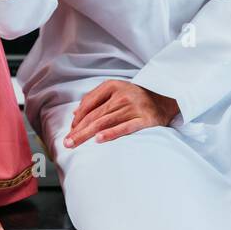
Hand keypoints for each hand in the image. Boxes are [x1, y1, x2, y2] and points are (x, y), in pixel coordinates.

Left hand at [64, 81, 179, 148]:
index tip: (70, 131)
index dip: (77, 118)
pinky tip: (99, 139)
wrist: (163, 102)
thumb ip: (95, 99)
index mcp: (113, 86)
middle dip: (78, 130)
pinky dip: (111, 134)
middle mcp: (122, 95)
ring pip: (105, 122)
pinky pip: (125, 128)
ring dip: (87, 134)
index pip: (89, 103)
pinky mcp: (144, 120)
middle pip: (95, 115)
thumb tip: (75, 113)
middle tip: (67, 142)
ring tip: (75, 143)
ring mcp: (133, 107)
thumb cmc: (134, 98)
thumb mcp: (115, 91)